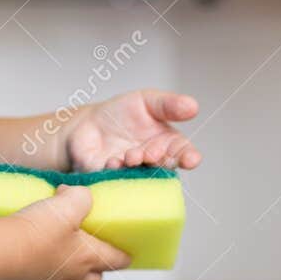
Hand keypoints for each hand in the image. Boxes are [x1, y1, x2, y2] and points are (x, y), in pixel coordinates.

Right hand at [5, 186, 130, 279]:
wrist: (2, 253)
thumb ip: (80, 196)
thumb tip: (79, 195)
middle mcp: (74, 277)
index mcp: (89, 257)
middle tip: (90, 255)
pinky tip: (36, 267)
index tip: (126, 253)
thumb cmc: (37, 231)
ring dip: (70, 279)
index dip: (124, 255)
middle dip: (96, 270)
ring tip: (62, 264)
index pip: (118, 260)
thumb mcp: (67, 203)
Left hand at [63, 89, 201, 172]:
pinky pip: (114, 179)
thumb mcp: (147, 100)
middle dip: (160, 161)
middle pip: (163, 166)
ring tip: (131, 156)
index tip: (191, 159)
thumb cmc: (122, 113)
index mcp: (167, 144)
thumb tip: (193, 106)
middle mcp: (152, 162)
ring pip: (141, 175)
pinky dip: (115, 172)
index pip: (183, 153)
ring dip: (138, 167)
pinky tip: (112, 162)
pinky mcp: (111, 178)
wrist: (87, 122)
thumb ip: (169, 104)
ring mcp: (133, 172)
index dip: (189, 157)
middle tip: (151, 153)